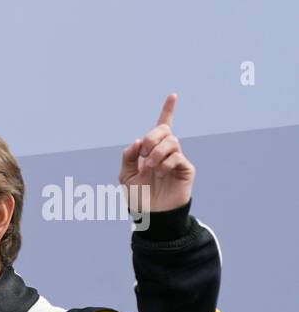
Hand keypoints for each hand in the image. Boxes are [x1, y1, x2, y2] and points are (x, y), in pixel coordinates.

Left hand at [120, 93, 194, 214]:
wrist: (150, 215)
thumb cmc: (138, 196)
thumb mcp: (125, 175)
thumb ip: (128, 157)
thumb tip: (138, 141)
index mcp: (152, 150)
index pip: (162, 127)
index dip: (168, 111)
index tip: (173, 95)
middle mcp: (166, 152)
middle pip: (164, 130)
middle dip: (151, 137)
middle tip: (143, 153)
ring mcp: (177, 159)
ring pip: (171, 142)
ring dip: (157, 152)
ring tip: (149, 167)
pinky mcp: (186, 169)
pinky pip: (177, 157)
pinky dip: (166, 163)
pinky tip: (160, 173)